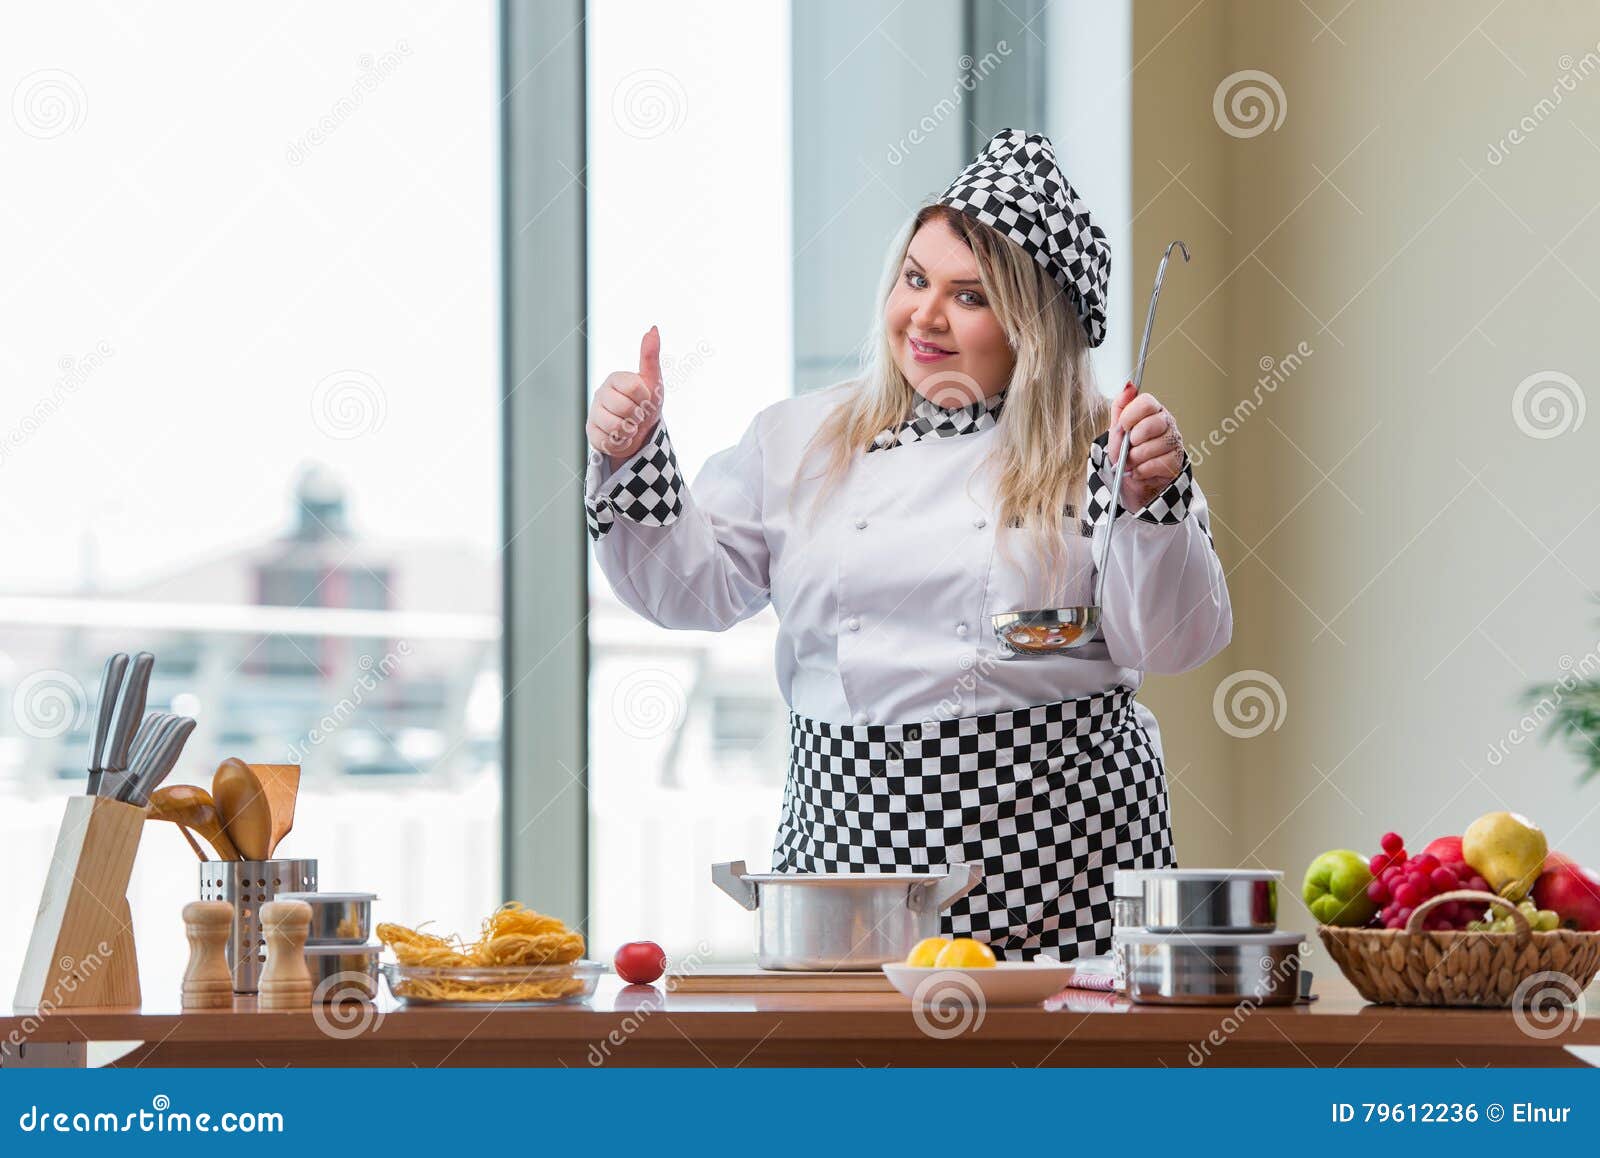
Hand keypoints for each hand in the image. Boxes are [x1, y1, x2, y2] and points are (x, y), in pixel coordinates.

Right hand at [587, 326, 663, 466]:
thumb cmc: (646, 402)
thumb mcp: (653, 380)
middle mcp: (601, 393)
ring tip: (630, 426)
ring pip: (614, 426)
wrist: (640, 431)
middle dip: (638, 416)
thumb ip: (650, 356)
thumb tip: (653, 328)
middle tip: (638, 415)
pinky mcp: (591, 432)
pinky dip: (621, 442)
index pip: (634, 387)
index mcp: (616, 378)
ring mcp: (594, 412)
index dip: (645, 398)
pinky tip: (621, 436)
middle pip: (624, 408)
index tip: (645, 399)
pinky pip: (608, 441)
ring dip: (630, 430)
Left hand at [1107, 381, 1183, 511]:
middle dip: (1133, 440)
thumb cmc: (1125, 451)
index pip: (1146, 402)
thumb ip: (1121, 406)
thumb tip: (1129, 385)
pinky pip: (1156, 464)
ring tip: (1131, 462)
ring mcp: (1174, 442)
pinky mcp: (1176, 462)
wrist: (1131, 478)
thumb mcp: (1117, 428)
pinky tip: (1138, 471)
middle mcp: (1167, 423)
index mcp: (1153, 411)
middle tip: (1129, 447)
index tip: (1123, 426)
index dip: (1131, 414)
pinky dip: (1141, 471)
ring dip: (1134, 458)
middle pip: (1151, 424)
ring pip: (1152, 447)